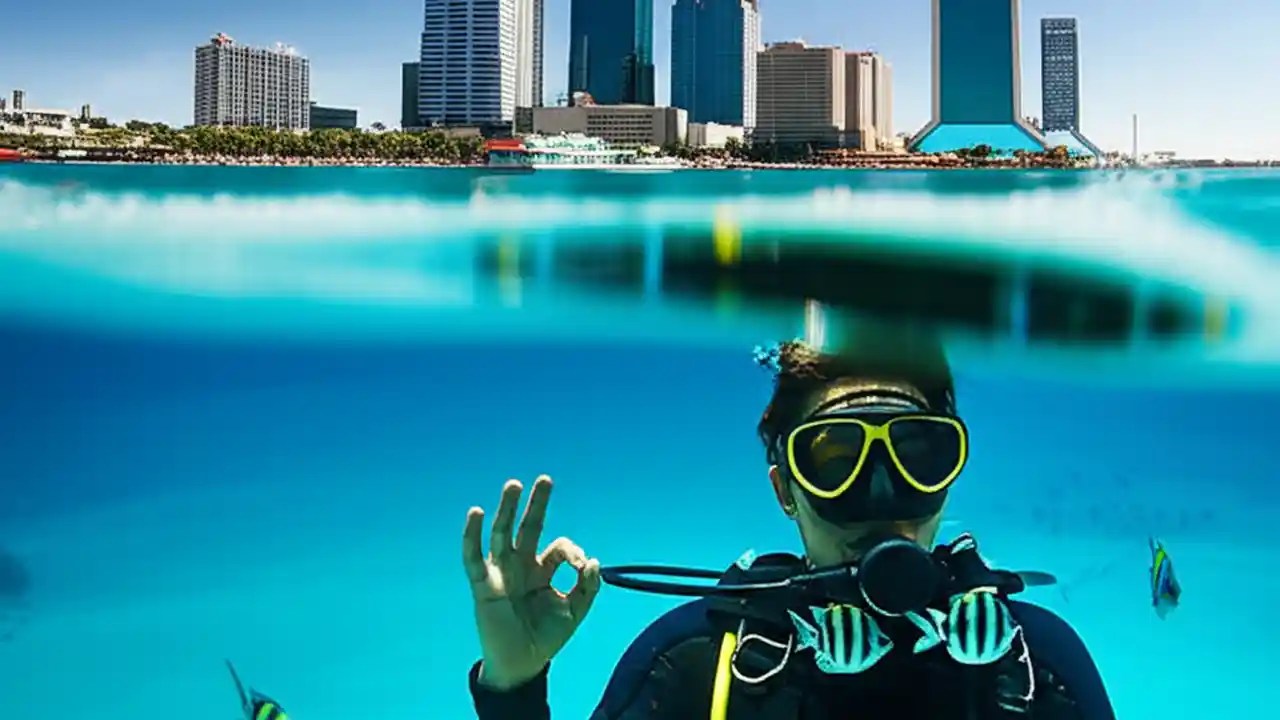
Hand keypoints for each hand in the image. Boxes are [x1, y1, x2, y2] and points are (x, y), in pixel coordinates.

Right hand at [462, 475, 601, 689]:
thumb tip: (593, 560)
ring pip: (502, 534)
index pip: (559, 547)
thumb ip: (587, 587)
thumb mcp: (575, 612)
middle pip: (529, 527)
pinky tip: (475, 513)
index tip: (581, 566)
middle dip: (537, 504)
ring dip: (507, 510)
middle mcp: (522, 565)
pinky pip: (473, 558)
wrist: (521, 665)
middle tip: (545, 479)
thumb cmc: (546, 637)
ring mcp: (501, 572)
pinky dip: (471, 536)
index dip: (573, 552)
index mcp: (543, 570)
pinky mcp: (482, 585)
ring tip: (514, 485)